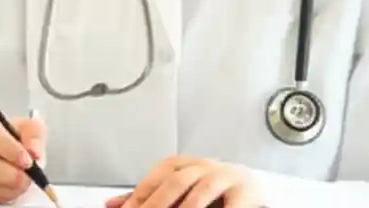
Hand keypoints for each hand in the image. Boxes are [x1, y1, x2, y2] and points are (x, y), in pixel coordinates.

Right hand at [0, 109, 45, 204]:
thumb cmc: (4, 138)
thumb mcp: (24, 128)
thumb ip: (33, 134)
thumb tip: (33, 152)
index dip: (7, 146)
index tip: (26, 160)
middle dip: (8, 173)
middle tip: (26, 178)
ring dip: (3, 187)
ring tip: (18, 184)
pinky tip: (5, 189)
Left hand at [105, 156, 263, 207]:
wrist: (257, 194)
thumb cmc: (215, 196)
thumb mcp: (179, 196)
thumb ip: (149, 198)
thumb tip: (111, 204)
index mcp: (187, 166)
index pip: (158, 175)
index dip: (140, 194)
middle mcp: (206, 167)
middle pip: (176, 180)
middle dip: (156, 202)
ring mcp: (228, 177)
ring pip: (202, 191)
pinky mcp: (249, 192)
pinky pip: (233, 204)